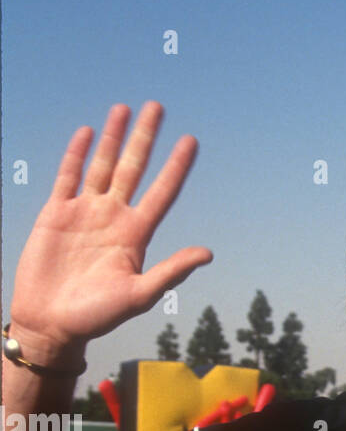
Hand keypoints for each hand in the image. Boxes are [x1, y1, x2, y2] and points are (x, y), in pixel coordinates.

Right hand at [8, 101, 211, 365]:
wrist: (52, 324)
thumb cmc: (97, 317)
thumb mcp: (139, 295)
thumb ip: (171, 271)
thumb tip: (208, 253)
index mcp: (136, 236)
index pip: (162, 193)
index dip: (176, 167)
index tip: (190, 141)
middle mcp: (113, 218)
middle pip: (133, 169)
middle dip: (145, 138)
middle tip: (157, 106)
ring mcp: (84, 213)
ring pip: (102, 166)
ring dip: (113, 137)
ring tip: (124, 109)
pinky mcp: (55, 214)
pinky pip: (68, 176)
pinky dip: (77, 154)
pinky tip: (88, 132)